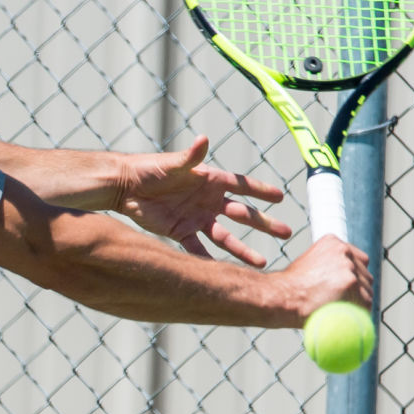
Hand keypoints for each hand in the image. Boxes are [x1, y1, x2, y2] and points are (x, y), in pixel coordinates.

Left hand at [114, 134, 292, 267]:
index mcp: (211, 180)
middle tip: (286, 232)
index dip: (262, 191)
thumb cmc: (150, 169)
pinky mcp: (181, 232)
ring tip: (261, 262)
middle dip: (264, 223)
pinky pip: (198, 250)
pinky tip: (223, 274)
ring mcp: (197, 218)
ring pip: (225, 237)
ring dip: (243, 249)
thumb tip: (203, 139)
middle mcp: (208, 200)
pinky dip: (209, 262)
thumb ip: (190, 157)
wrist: (126, 187)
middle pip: (242, 214)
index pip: (243, 186)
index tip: (281, 198)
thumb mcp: (173, 164)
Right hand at [274, 234, 373, 324]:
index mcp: (333, 243)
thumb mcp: (307, 265)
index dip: (354, 276)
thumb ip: (327, 266)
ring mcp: (349, 267)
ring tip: (339, 313)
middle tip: (345, 305)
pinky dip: (358, 314)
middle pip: (365, 274)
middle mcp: (343, 251)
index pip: (358, 259)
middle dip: (357, 291)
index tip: (348, 288)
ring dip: (357, 304)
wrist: (281, 297)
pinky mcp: (352, 284)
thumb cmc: (288, 288)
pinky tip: (345, 318)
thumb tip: (338, 279)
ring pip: (367, 290)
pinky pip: (366, 304)